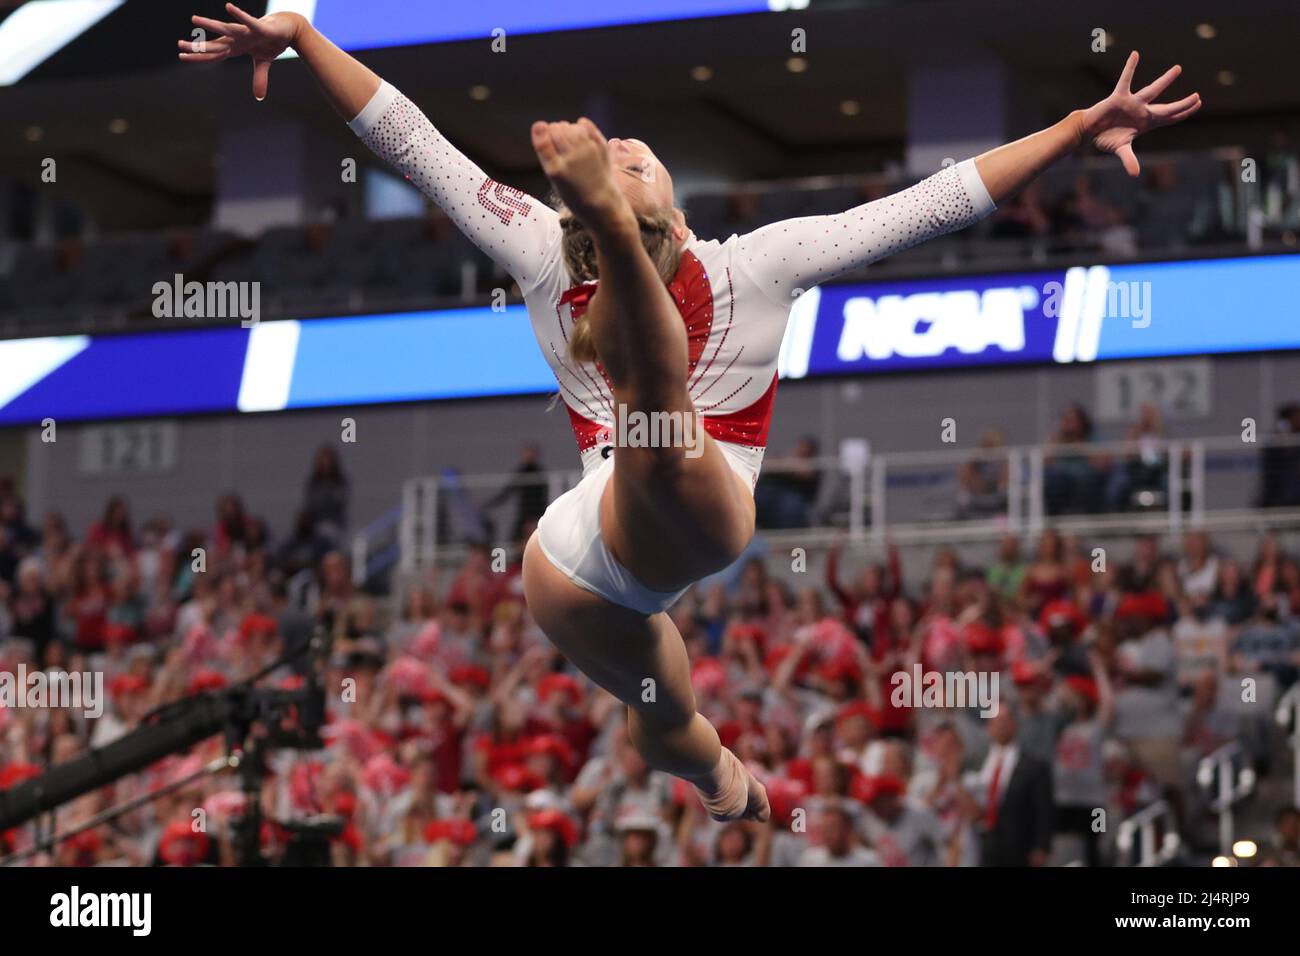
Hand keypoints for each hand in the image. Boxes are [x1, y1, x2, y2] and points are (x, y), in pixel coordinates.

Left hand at [178, 3, 303, 100]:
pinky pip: (248, 21)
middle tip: (180, 45)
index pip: (214, 54)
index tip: (182, 56)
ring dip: (210, 25)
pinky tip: (228, 7)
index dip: (199, 57)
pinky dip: (239, 15)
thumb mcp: (264, 63)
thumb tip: (259, 97)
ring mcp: (247, 32)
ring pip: (226, 29)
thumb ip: (259, 78)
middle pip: (215, 44)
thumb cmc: (272, 41)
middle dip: (199, 46)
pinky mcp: (259, 27)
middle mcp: (237, 38)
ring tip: (194, 19)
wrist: (288, 28)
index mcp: (235, 47)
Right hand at [1080, 51, 1200, 175]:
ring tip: (1178, 69)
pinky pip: (1125, 80)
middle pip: (1167, 108)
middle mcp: (1142, 111)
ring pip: (1153, 91)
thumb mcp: (1120, 150)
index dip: (1183, 113)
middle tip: (1197, 97)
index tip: (1197, 104)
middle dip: (1182, 104)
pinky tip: (1135, 55)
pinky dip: (1130, 68)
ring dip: (1166, 81)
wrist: (1089, 131)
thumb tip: (1135, 174)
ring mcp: (1132, 103)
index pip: (1170, 118)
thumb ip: (1129, 160)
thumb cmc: (1105, 138)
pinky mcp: (1118, 97)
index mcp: (1146, 123)